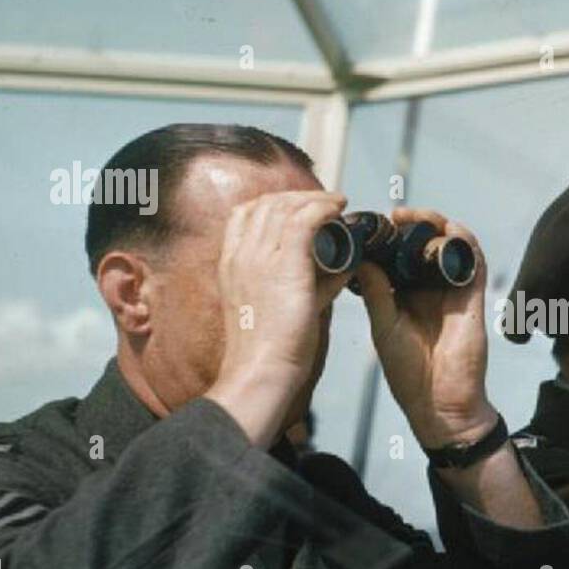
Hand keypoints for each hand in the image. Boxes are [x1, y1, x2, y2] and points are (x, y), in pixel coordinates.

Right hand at [205, 191, 350, 446]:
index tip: (298, 206)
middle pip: (265, 204)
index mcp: (230, 264)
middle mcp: (240, 254)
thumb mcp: (279, 306)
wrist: (262, 371)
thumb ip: (308, 282)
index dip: (273, 203)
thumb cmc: (272, 350)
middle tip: (324, 202)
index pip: (244, 214)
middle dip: (297, 196)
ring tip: (336, 203)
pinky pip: (304, 219)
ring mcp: (259, 256)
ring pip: (284, 206)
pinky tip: (339, 208)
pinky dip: (323, 207)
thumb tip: (339, 266)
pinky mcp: (284, 263)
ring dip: (314, 199)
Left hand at [354, 208, 496, 448]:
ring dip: (436, 225)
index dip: (390, 236)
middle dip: (413, 223)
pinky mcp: (474, 297)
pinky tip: (447, 231)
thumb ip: (377, 292)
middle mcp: (430, 289)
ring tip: (415, 218)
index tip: (374, 223)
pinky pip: (474, 260)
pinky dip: (463, 241)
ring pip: (451, 245)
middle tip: (395, 216)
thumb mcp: (384, 327)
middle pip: (426, 244)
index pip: (400, 255)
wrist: (439, 401)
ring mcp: (453, 291)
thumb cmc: (409, 372)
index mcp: (406, 296)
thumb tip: (362, 259)